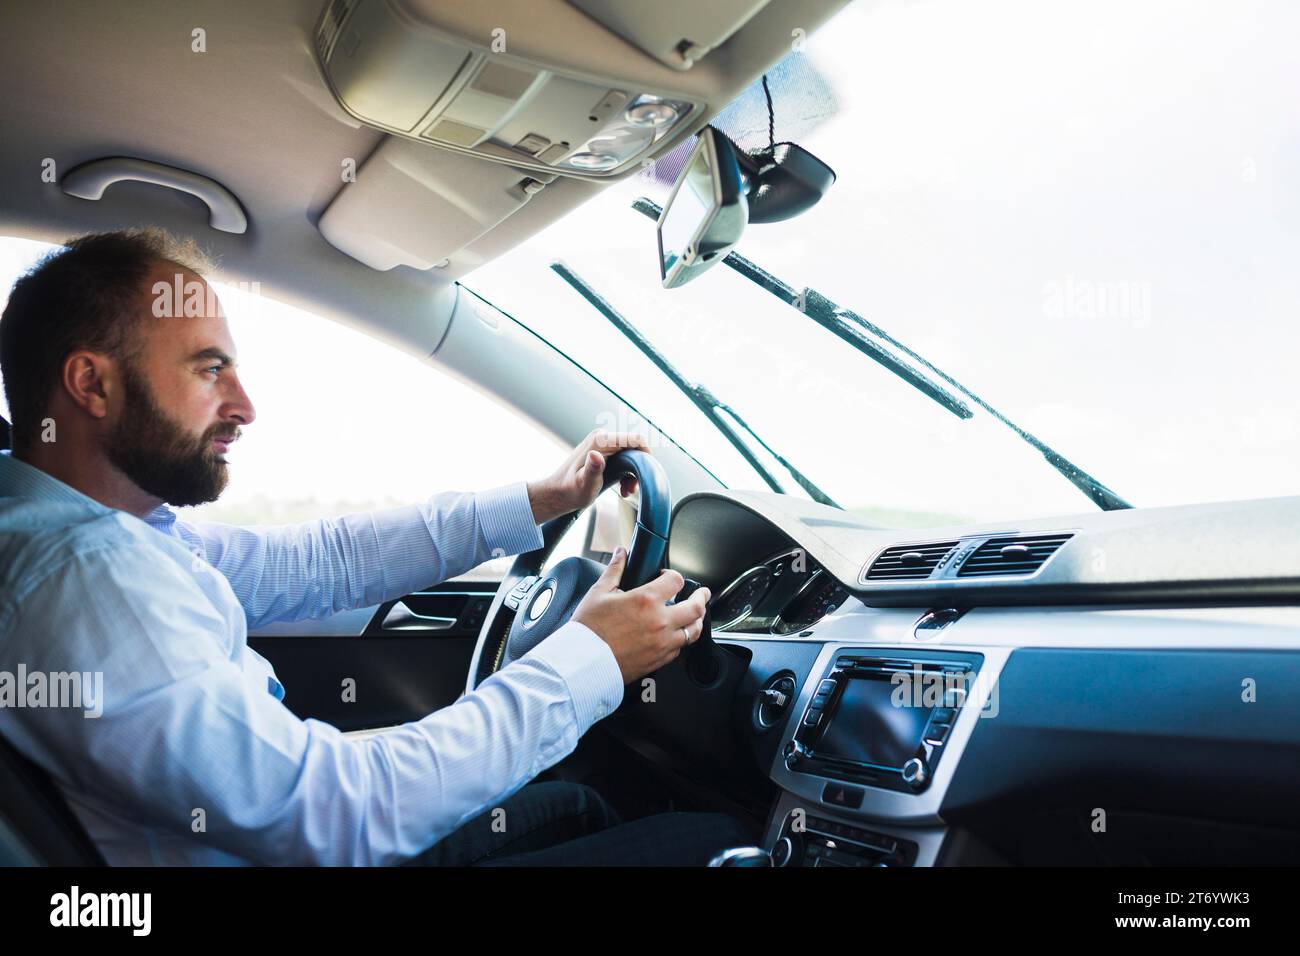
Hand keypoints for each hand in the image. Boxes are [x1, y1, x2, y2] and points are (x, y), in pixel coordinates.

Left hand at [527, 430, 649, 524]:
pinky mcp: (603, 449)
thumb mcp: (584, 484)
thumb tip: (596, 455)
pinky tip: (622, 488)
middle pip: (635, 447)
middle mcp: (603, 437)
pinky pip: (624, 457)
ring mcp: (603, 442)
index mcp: (601, 441)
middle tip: (631, 489)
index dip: (648, 455)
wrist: (558, 493)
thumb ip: (592, 470)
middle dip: (639, 468)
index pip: (636, 439)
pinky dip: (626, 472)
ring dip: (633, 473)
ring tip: (626, 491)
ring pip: (631, 454)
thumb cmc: (570, 491)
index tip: (648, 474)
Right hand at [572, 547, 710, 684]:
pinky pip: (680, 648)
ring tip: (696, 615)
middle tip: (703, 593)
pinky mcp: (659, 660)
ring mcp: (662, 643)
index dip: (673, 576)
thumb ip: (615, 570)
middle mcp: (660, 622)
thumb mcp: (599, 593)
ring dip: (696, 620)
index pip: (676, 581)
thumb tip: (620, 553)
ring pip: (693, 631)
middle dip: (702, 597)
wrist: (582, 663)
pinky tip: (676, 635)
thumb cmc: (588, 630)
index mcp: (646, 600)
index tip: (667, 578)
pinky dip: (681, 639)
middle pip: (696, 607)